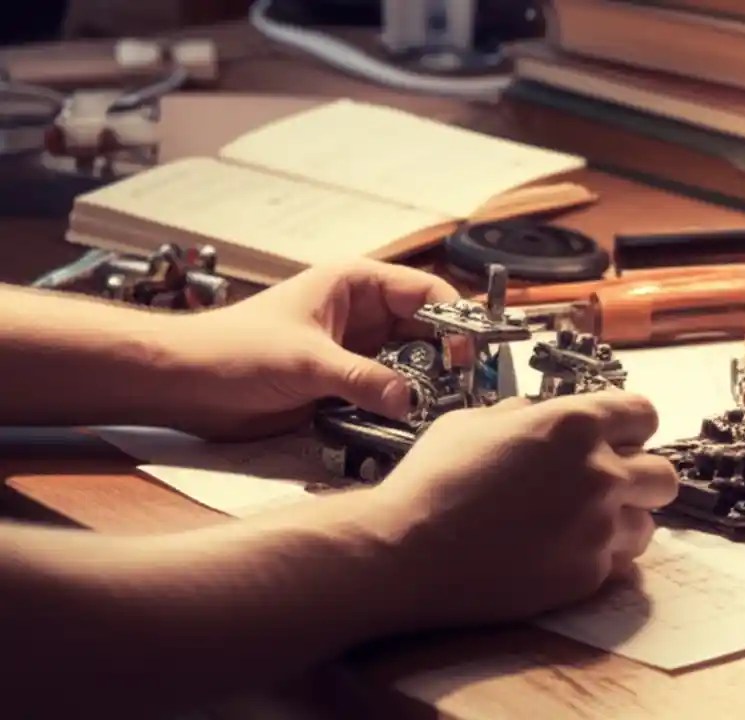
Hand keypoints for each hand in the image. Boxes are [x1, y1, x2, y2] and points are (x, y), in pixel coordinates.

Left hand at [170, 260, 457, 439]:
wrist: (185, 383)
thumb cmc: (232, 350)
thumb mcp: (305, 362)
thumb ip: (361, 379)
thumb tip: (409, 400)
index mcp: (356, 285)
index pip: (427, 293)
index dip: (454, 321)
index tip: (469, 356)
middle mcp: (363, 314)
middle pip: (427, 332)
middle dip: (447, 360)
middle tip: (464, 392)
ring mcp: (356, 350)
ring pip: (411, 366)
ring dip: (425, 389)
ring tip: (439, 412)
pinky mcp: (344, 383)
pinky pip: (387, 393)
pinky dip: (401, 407)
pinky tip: (411, 424)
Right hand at [360, 390, 678, 629]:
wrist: (404, 551)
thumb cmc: (431, 482)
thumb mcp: (473, 421)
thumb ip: (523, 414)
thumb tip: (537, 414)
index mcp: (574, 424)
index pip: (644, 414)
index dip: (630, 425)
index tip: (620, 436)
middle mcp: (598, 473)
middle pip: (663, 474)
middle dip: (640, 477)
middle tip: (609, 485)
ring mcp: (597, 528)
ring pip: (648, 523)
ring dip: (624, 521)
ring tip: (582, 524)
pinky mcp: (586, 575)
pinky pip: (617, 564)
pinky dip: (597, 558)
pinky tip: (561, 551)